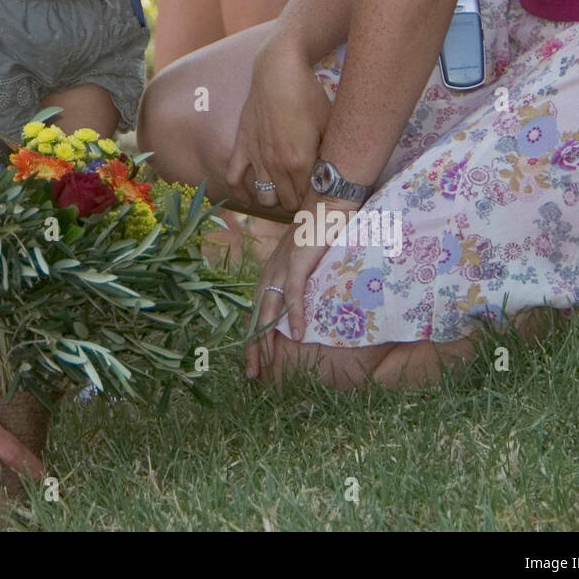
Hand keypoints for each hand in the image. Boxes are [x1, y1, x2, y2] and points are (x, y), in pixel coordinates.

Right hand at [226, 34, 331, 214]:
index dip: (316, 199)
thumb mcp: (329, 125)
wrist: (278, 74)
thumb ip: (329, 156)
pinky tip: (248, 197)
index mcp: (301, 162)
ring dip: (275, 198)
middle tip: (306, 192)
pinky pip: (234, 178)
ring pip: (265, 197)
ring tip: (284, 191)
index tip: (321, 195)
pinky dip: (240, 192)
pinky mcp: (242, 147)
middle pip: (288, 202)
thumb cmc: (309, 96)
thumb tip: (332, 177)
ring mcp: (257, 158)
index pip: (308, 198)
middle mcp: (277, 165)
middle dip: (299, 201)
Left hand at [244, 213, 330, 378]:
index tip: (253, 362)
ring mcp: (281, 268)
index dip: (253, 337)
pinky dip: (294, 317)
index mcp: (270, 273)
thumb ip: (299, 281)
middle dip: (253, 347)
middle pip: (256, 316)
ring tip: (269, 365)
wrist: (327, 204)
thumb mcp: (303, 260)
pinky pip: (292, 296)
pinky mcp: (297, 264)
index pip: (256, 311)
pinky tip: (297, 336)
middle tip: (252, 375)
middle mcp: (270, 273)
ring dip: (268, 339)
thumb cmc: (318, 231)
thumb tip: (303, 305)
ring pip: (269, 310)